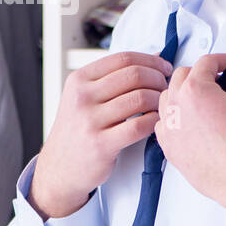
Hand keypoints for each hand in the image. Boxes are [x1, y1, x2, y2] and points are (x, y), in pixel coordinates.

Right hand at [31, 51, 173, 218]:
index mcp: (79, 80)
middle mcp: (82, 97)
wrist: (60, 167)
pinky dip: (154, 121)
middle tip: (165, 87)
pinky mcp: (101, 144)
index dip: (150, 60)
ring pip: (140, 98)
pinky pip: (139, 126)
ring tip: (162, 106)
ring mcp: (90, 121)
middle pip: (134, 75)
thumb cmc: (78, 129)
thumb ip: (110, 79)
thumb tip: (153, 58)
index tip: (164, 68)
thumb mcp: (83, 97)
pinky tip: (156, 122)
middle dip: (158, 79)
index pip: (123, 59)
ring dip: (159, 100)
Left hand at [154, 53, 225, 225]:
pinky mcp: (168, 147)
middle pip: (181, 76)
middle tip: (218, 80)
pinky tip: (189, 122)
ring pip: (167, 98)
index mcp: (195, 89)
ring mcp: (168, 127)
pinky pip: (162, 124)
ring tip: (201, 100)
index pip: (205, 62)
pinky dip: (172, 118)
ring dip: (181, 93)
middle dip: (199, 73)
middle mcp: (176, 105)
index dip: (222, 59)